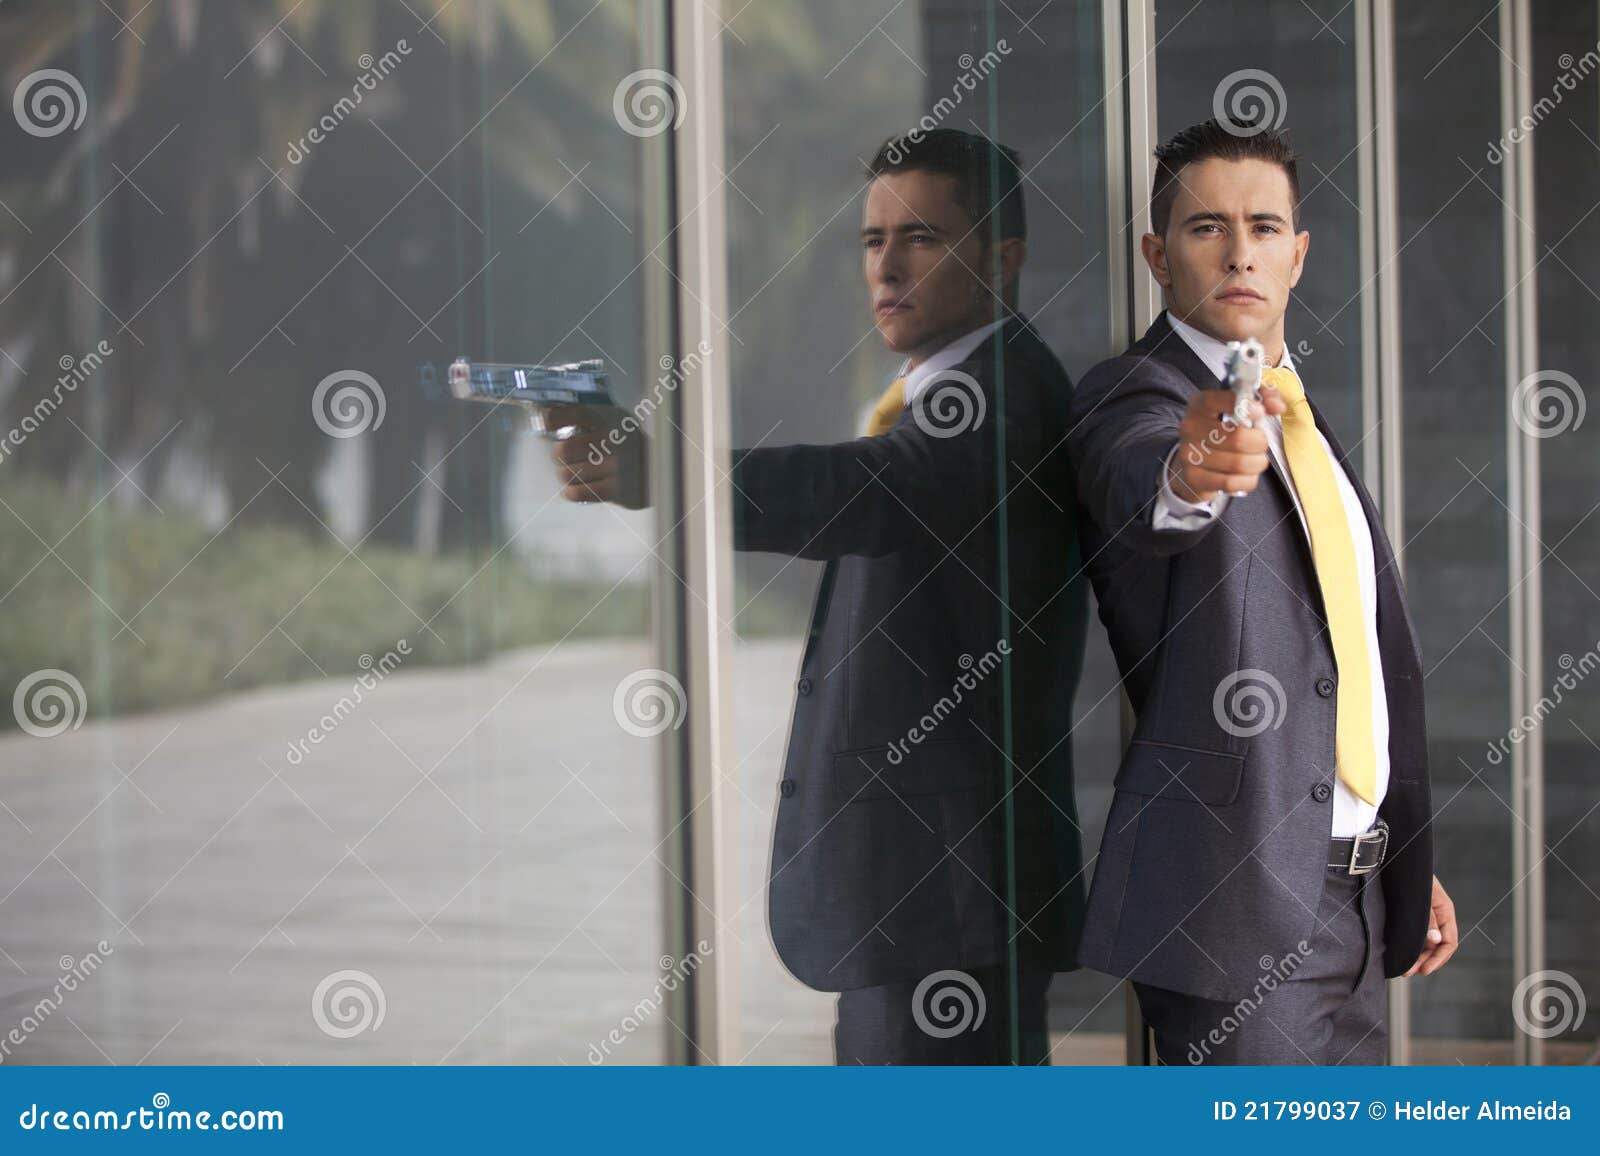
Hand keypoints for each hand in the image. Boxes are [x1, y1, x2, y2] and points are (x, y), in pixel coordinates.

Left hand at [546, 403, 649, 509]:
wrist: (659, 470)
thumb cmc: (626, 444)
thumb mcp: (614, 421)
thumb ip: (586, 418)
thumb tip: (546, 416)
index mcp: (610, 419)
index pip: (577, 413)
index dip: (556, 417)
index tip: (547, 421)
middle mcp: (613, 441)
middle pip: (564, 450)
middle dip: (558, 455)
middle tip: (562, 456)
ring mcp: (615, 467)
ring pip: (567, 474)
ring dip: (566, 475)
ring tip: (574, 472)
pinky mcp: (615, 490)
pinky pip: (577, 493)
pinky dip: (571, 492)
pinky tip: (576, 487)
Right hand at [1168, 385, 1287, 502]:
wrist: (1194, 459)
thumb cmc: (1222, 430)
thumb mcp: (1241, 405)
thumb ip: (1264, 397)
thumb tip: (1277, 406)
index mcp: (1200, 405)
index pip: (1219, 401)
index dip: (1244, 406)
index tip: (1260, 412)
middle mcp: (1191, 428)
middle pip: (1238, 438)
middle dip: (1260, 442)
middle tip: (1261, 442)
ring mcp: (1189, 454)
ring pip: (1238, 463)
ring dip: (1257, 463)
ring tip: (1256, 459)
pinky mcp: (1194, 477)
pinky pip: (1230, 482)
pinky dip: (1247, 480)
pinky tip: (1247, 474)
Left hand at [1403, 874, 1457, 976]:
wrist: (1395, 859)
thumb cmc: (1409, 874)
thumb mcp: (1421, 896)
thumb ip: (1429, 918)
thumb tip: (1436, 940)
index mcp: (1445, 911)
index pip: (1449, 942)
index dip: (1439, 959)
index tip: (1425, 970)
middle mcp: (1437, 916)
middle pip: (1437, 947)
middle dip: (1424, 961)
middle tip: (1408, 972)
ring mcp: (1425, 916)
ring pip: (1425, 944)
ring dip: (1416, 957)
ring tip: (1403, 969)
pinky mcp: (1412, 916)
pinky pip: (1415, 936)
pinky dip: (1410, 947)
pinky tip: (1400, 955)